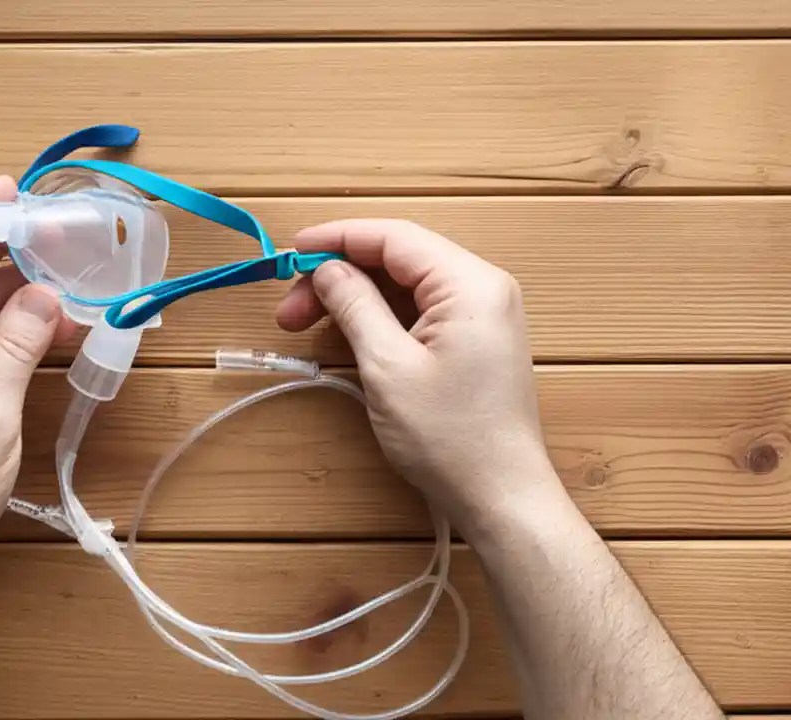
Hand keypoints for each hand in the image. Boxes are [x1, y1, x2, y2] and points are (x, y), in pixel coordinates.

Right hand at [276, 219, 559, 536]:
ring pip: (406, 285)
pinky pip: (422, 310)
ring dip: (356, 298)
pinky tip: (346, 336)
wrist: (501, 497)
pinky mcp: (477, 341)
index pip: (395, 237)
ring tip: (307, 325)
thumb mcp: (388, 367)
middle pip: (399, 258)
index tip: (290, 252)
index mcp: (470, 283)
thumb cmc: (449, 437)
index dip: (337, 238)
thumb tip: (327, 269)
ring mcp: (484, 315)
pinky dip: (381, 317)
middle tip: (290, 311)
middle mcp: (484, 287)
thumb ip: (355, 306)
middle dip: (340, 275)